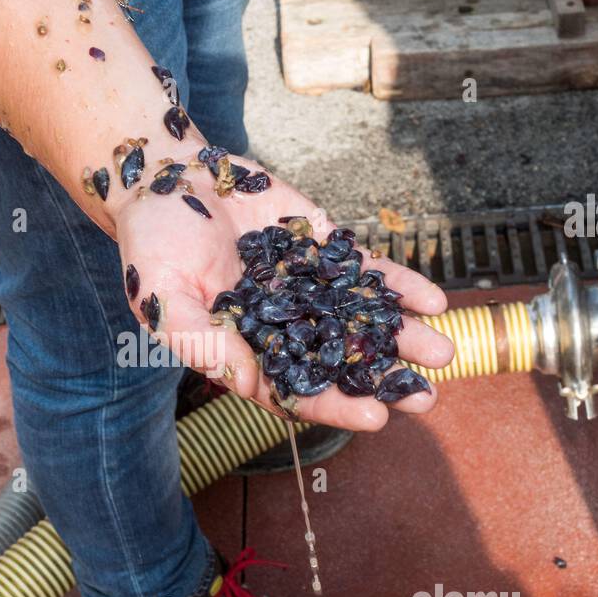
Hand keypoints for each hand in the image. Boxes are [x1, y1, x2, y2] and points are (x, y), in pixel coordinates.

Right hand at [113, 159, 454, 430]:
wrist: (167, 178)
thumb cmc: (153, 243)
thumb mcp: (162, 296)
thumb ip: (202, 340)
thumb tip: (247, 381)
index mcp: (245, 351)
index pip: (295, 390)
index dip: (334, 406)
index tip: (375, 418)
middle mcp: (282, 325)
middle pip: (339, 362)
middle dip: (383, 380)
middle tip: (425, 397)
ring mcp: (306, 286)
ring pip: (361, 319)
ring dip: (403, 338)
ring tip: (444, 351)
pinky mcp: (322, 247)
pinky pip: (365, 271)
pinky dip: (398, 285)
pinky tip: (432, 300)